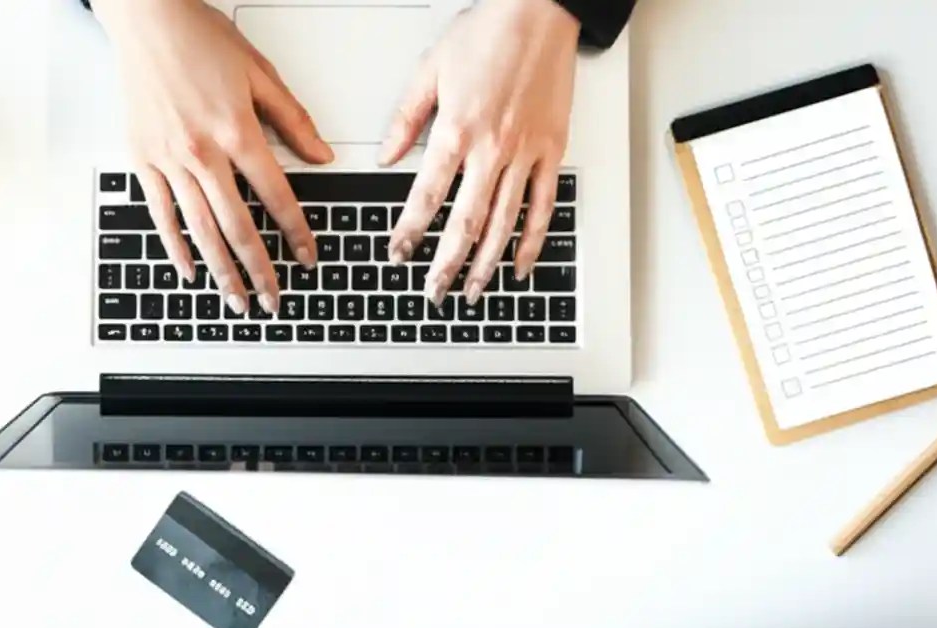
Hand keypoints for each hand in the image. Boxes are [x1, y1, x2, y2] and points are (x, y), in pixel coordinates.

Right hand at [96, 0, 333, 313]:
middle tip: (273, 300)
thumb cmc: (200, 38)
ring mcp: (169, 160)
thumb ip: (293, 120)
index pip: (276, 196)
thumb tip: (322, 157)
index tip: (307, 258)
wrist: (147, 18)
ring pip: (200, 230)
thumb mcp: (260, 73)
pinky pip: (161, 214)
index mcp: (237, 131)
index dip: (296, 233)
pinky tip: (190, 271)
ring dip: (221, 272)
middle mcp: (202, 152)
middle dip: (259, 270)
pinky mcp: (143, 160)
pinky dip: (176, 247)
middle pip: (238, 226)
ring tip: (236, 300)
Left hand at [380, 0, 579, 305]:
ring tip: (473, 290)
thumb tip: (385, 155)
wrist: (540, 11)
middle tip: (434, 291)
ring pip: (505, 222)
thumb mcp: (430, 69)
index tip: (399, 255)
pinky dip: (533, 240)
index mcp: (457, 129)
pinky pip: (543, 205)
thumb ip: (406, 118)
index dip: (411, 231)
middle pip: (466, 221)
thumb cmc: (488, 33)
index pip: (428, 195)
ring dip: (486, 263)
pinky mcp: (551, 151)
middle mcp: (492, 148)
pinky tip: (521, 264)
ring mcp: (526, 153)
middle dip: (447, 263)